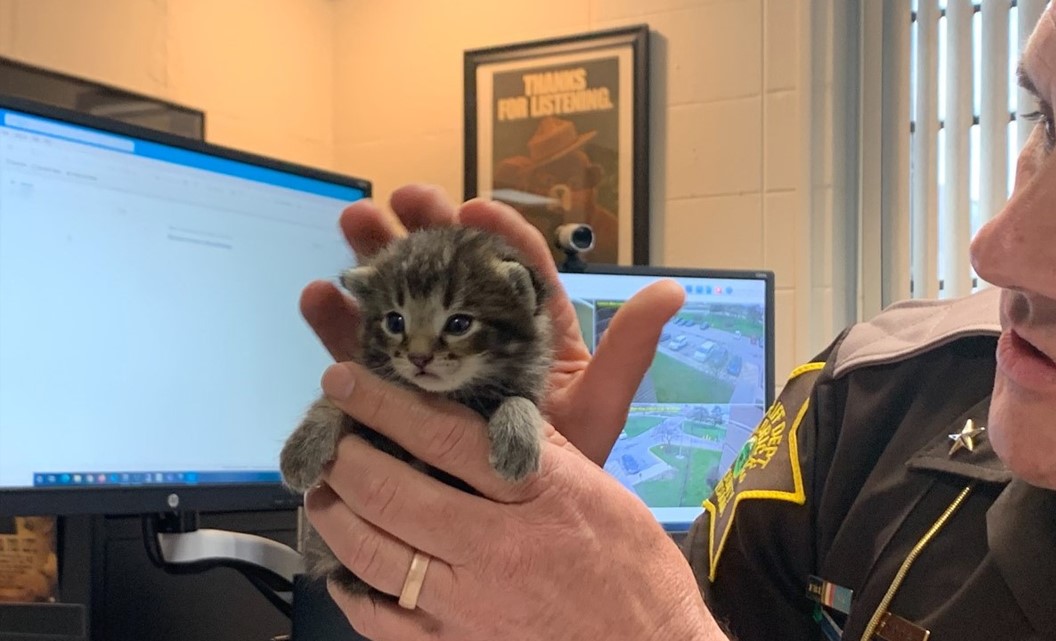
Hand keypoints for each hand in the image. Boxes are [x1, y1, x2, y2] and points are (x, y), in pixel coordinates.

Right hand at [299, 185, 683, 463]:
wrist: (514, 525)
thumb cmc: (564, 465)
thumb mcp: (599, 405)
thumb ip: (628, 350)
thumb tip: (672, 289)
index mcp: (525, 330)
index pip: (512, 267)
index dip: (496, 233)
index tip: (476, 208)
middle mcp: (471, 333)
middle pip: (448, 267)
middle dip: (426, 228)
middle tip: (405, 198)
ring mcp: (429, 356)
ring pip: (400, 296)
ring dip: (376, 257)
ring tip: (354, 221)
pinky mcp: (392, 388)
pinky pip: (363, 351)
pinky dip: (339, 322)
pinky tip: (320, 295)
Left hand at [305, 362, 725, 640]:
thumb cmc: (633, 566)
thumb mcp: (598, 488)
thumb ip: (538, 449)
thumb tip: (485, 407)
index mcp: (534, 493)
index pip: (440, 435)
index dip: (383, 403)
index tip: (344, 378)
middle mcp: (493, 545)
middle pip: (391, 492)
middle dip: (344, 457)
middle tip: (325, 437)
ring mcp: (468, 602)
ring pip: (373, 554)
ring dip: (336, 515)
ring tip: (323, 490)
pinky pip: (381, 622)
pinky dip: (351, 592)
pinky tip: (341, 571)